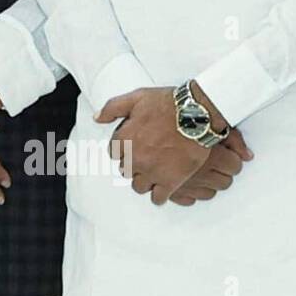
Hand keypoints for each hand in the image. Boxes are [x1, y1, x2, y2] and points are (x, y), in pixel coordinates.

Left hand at [96, 84, 252, 205]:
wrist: (197, 115)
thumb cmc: (169, 104)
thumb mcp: (136, 98)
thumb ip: (112, 108)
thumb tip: (97, 118)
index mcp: (125, 139)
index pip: (114, 152)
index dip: (124, 148)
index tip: (133, 145)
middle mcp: (135, 158)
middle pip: (125, 169)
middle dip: (133, 164)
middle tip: (146, 157)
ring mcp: (152, 171)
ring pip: (139, 186)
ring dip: (144, 179)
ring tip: (153, 171)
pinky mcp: (171, 181)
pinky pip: (158, 197)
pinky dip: (159, 194)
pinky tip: (163, 186)